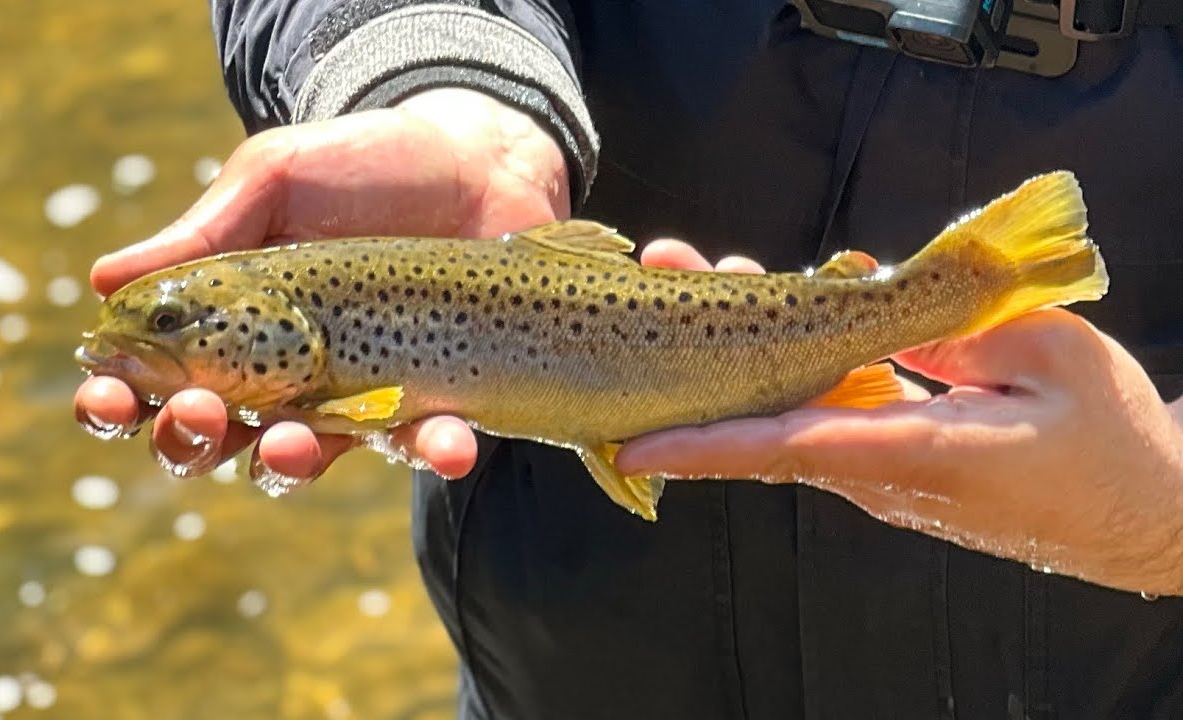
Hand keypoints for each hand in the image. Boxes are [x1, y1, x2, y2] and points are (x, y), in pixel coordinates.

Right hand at [75, 88, 568, 482]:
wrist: (479, 165)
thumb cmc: (366, 165)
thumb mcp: (277, 180)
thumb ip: (205, 233)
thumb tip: (101, 281)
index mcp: (224, 322)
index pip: (152, 378)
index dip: (116, 399)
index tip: (104, 394)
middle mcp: (276, 373)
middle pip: (209, 439)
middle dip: (189, 440)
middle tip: (200, 410)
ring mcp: (349, 395)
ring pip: (302, 461)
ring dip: (286, 465)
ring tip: (291, 445)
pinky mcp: (425, 402)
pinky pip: (423, 447)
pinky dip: (434, 452)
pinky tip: (447, 442)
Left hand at [623, 241, 1182, 596]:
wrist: (1144, 514)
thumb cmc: (1109, 442)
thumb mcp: (1048, 359)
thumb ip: (954, 330)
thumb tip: (870, 304)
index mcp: (917, 454)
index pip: (788, 447)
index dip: (704, 445)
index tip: (631, 445)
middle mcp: (879, 473)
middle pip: (765, 418)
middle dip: (702, 353)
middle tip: (671, 270)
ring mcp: (879, 473)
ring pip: (786, 411)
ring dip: (740, 347)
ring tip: (707, 272)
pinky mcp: (889, 462)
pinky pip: (819, 412)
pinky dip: (787, 363)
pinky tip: (776, 308)